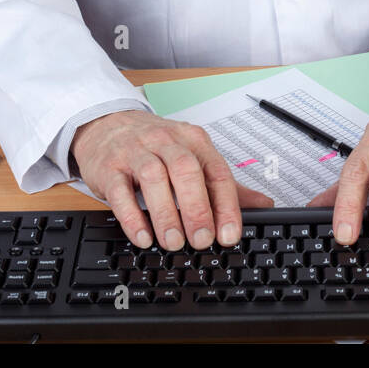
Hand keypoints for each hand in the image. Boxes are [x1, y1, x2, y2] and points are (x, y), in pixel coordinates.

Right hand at [71, 109, 273, 250]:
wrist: (105, 125)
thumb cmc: (154, 146)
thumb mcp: (192, 157)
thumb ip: (224, 183)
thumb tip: (263, 204)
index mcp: (193, 140)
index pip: (216, 171)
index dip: (225, 205)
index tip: (228, 234)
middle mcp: (166, 141)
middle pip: (186, 171)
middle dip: (196, 208)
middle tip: (202, 240)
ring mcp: (135, 152)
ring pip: (154, 178)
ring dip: (166, 214)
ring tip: (174, 242)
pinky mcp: (109, 167)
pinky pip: (120, 191)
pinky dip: (132, 216)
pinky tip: (143, 236)